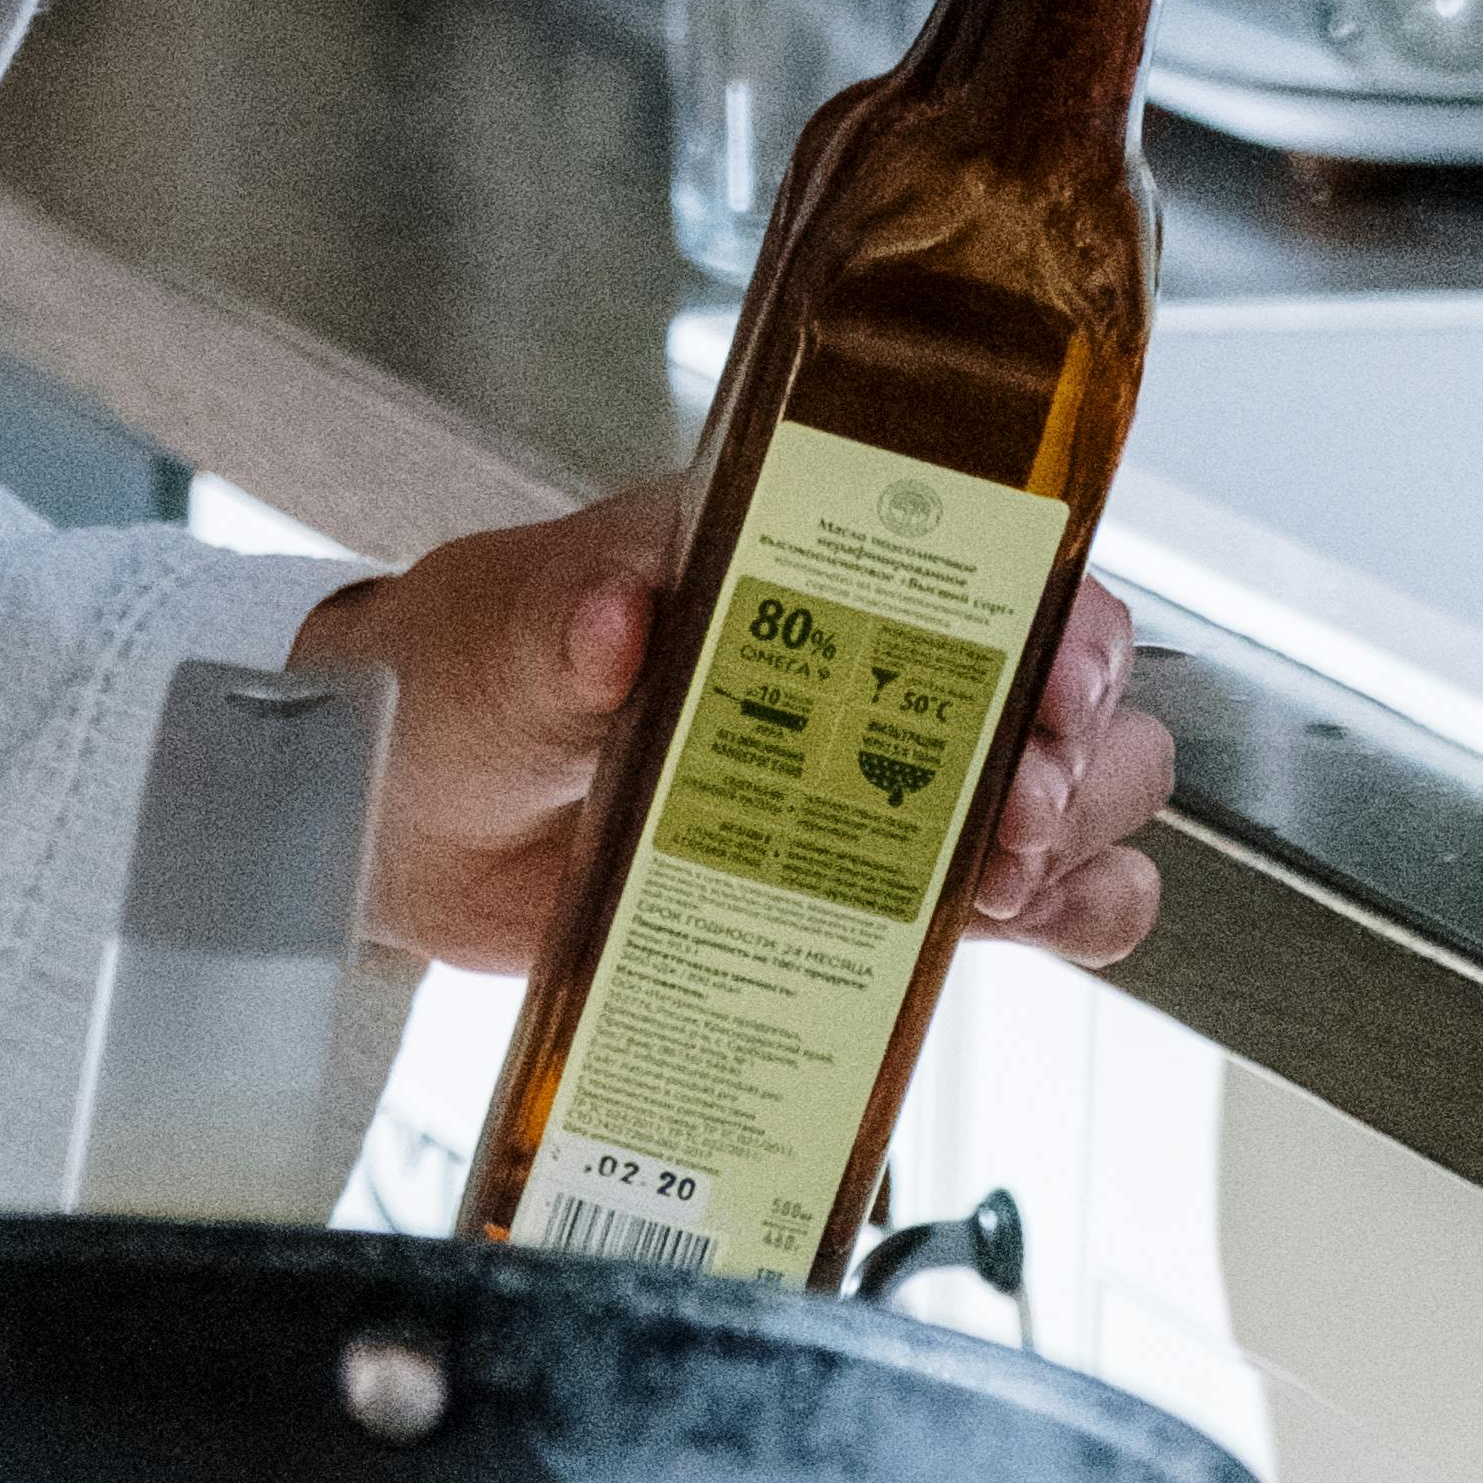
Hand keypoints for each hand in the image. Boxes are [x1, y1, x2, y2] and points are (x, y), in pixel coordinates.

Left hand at [292, 491, 1174, 980]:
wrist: (407, 817)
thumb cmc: (462, 674)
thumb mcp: (503, 634)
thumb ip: (563, 617)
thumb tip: (615, 615)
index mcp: (799, 555)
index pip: (981, 555)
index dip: (1054, 612)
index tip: (1052, 682)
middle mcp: (872, 658)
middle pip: (1061, 683)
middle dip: (1073, 752)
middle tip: (1007, 818)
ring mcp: (881, 777)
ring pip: (1068, 791)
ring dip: (1075, 840)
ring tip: (998, 886)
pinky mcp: (871, 888)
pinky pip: (1026, 900)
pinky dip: (1062, 916)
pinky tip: (1034, 927)